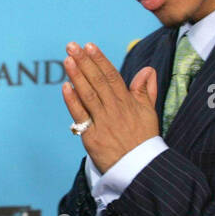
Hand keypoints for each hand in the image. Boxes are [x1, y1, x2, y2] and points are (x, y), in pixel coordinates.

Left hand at [62, 42, 159, 174]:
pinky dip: (73, 101)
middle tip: (72, 46)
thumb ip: (145, 90)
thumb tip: (147, 69)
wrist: (140, 169)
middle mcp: (115, 110)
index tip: (90, 46)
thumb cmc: (143, 140)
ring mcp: (103, 123)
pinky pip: (81, 116)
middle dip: (85, 62)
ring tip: (68, 60)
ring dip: (77, 76)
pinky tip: (65, 87)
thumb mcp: (149, 113)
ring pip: (89, 95)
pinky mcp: (93, 137)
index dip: (100, 60)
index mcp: (128, 102)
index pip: (112, 76)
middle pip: (98, 81)